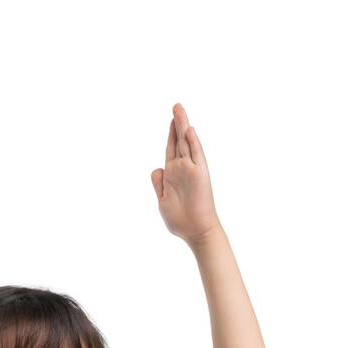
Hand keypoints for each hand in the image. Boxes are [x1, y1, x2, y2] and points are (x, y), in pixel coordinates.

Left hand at [150, 103, 220, 245]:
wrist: (196, 232)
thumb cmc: (180, 220)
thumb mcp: (162, 200)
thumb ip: (159, 184)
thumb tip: (156, 168)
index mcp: (172, 174)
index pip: (171, 149)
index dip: (171, 134)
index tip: (171, 121)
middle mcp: (182, 169)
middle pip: (178, 141)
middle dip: (177, 123)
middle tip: (176, 106)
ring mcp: (191, 170)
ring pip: (186, 143)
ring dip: (182, 126)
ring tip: (178, 109)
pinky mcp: (199, 175)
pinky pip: (196, 155)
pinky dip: (193, 142)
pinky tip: (189, 129)